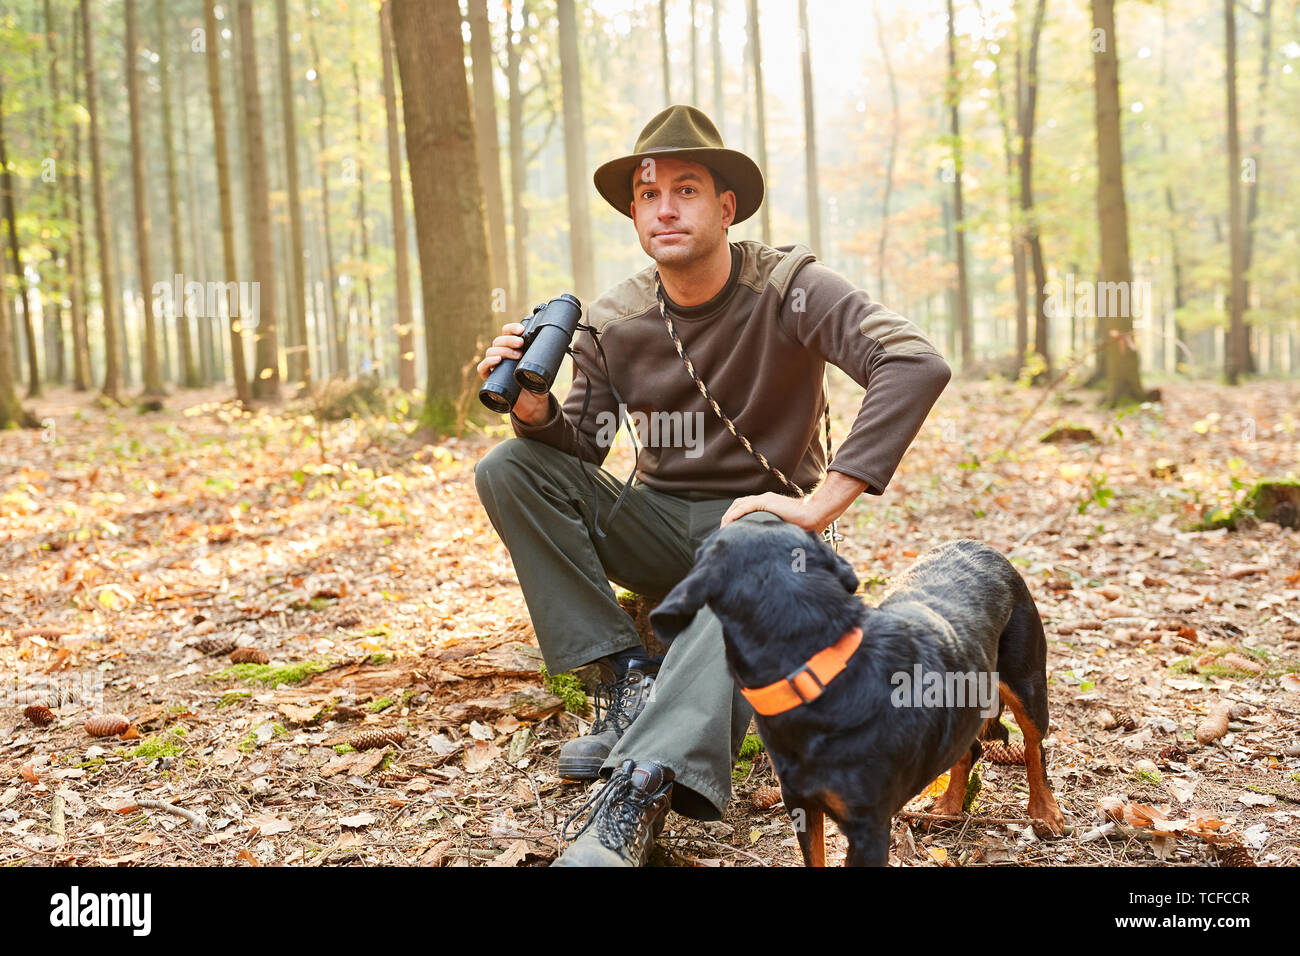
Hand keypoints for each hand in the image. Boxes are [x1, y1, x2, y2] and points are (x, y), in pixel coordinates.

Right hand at [477, 322, 551, 424]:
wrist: (533, 403)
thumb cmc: (536, 383)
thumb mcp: (542, 368)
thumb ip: (545, 359)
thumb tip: (554, 350)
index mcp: (513, 348)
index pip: (507, 333)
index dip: (512, 328)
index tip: (522, 329)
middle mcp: (502, 355)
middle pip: (499, 341)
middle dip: (510, 340)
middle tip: (521, 343)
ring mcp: (495, 366)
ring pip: (491, 351)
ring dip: (503, 350)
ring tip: (516, 355)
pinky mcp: (490, 378)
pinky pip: (482, 368)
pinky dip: (488, 362)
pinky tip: (497, 360)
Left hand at [719, 472, 867, 532]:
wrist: (814, 514)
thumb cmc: (803, 525)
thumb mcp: (783, 530)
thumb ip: (774, 533)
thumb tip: (767, 549)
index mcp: (767, 506)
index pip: (744, 508)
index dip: (734, 518)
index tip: (728, 532)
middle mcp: (764, 500)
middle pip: (738, 505)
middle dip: (727, 518)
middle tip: (722, 532)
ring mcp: (765, 499)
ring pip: (739, 505)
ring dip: (728, 516)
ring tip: (723, 529)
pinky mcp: (766, 501)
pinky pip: (744, 506)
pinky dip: (735, 514)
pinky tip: (729, 523)